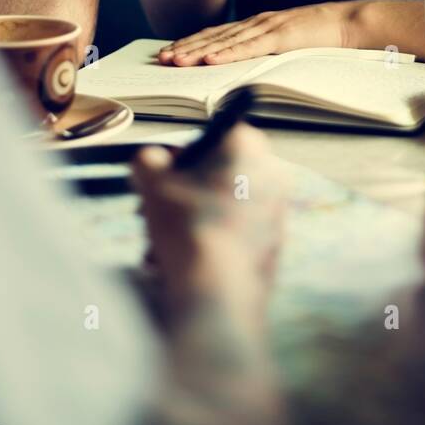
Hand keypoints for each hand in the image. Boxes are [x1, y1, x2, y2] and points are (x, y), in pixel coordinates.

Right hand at [132, 124, 286, 319]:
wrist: (219, 290)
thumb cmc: (187, 227)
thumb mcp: (153, 183)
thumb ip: (148, 161)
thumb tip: (150, 160)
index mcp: (248, 146)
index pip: (212, 135)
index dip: (181, 155)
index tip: (162, 176)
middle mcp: (272, 172)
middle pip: (217, 173)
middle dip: (182, 193)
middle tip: (154, 211)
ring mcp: (277, 210)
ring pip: (222, 206)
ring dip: (189, 221)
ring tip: (161, 245)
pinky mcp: (274, 243)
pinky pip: (234, 234)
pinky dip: (209, 242)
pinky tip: (181, 263)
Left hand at [157, 0, 357, 64]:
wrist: (350, 23)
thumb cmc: (323, 37)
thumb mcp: (288, 44)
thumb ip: (267, 51)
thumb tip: (246, 68)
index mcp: (259, 24)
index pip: (218, 34)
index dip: (193, 42)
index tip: (171, 51)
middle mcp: (259, 22)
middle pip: (215, 36)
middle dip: (186, 47)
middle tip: (161, 58)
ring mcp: (269, 27)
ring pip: (226, 41)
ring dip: (198, 51)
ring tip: (176, 60)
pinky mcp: (282, 36)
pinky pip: (250, 47)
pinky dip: (228, 53)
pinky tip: (210, 59)